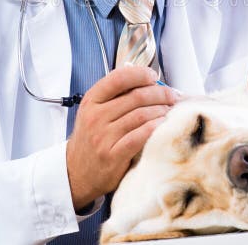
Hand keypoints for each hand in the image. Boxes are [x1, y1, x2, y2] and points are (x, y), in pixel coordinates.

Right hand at [66, 66, 177, 210]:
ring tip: (168, 110)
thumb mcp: (94, 112)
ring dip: (161, 110)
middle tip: (171, 95)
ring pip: (141, 115)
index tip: (153, 76)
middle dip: (160, 93)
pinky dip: (154, 128)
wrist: (76, 172)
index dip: (140, 74)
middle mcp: (95, 116)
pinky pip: (139, 136)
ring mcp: (103, 136)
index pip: (118, 78)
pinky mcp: (112, 155)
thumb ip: (115, 96)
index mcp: (92, 100)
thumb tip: (146, 81)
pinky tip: (162, 125)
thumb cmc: (90, 140)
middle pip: (136, 96)